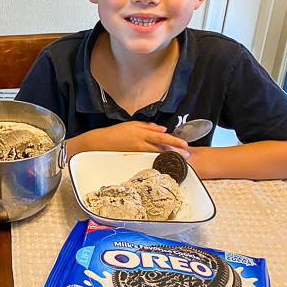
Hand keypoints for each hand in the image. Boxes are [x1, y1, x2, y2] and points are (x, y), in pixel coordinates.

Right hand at [68, 121, 189, 157]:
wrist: (99, 142)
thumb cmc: (115, 133)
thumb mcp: (131, 124)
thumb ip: (148, 126)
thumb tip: (162, 130)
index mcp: (141, 133)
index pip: (161, 137)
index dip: (174, 141)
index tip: (184, 144)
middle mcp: (140, 143)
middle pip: (161, 148)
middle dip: (175, 151)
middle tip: (187, 155)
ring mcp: (137, 152)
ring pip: (156, 154)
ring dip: (169, 156)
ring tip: (179, 159)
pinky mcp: (134, 158)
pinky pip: (148, 158)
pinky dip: (157, 159)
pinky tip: (164, 161)